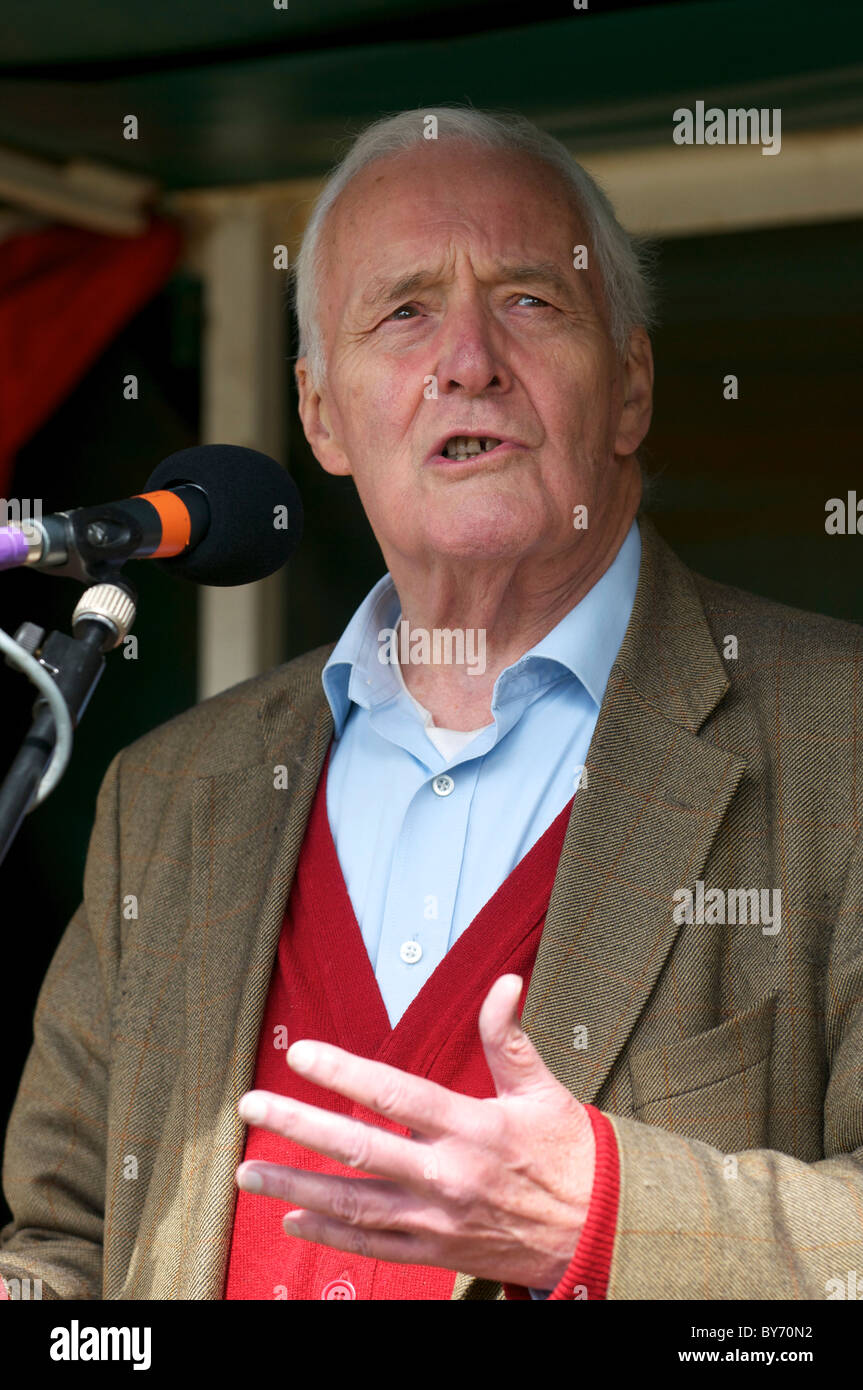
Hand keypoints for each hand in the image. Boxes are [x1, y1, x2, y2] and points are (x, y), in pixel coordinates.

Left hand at [236, 973, 594, 1288]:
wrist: (597, 1232)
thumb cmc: (569, 1154)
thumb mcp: (543, 1091)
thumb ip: (510, 1039)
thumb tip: (505, 982)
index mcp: (472, 1128)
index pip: (395, 1094)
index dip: (344, 1072)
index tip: (301, 1054)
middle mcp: (447, 1176)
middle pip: (358, 1149)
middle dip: (298, 1126)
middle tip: (251, 1106)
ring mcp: (437, 1220)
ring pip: (353, 1204)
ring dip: (295, 1186)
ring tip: (247, 1171)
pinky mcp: (436, 1252)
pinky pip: (372, 1245)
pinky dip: (328, 1233)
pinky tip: (292, 1219)